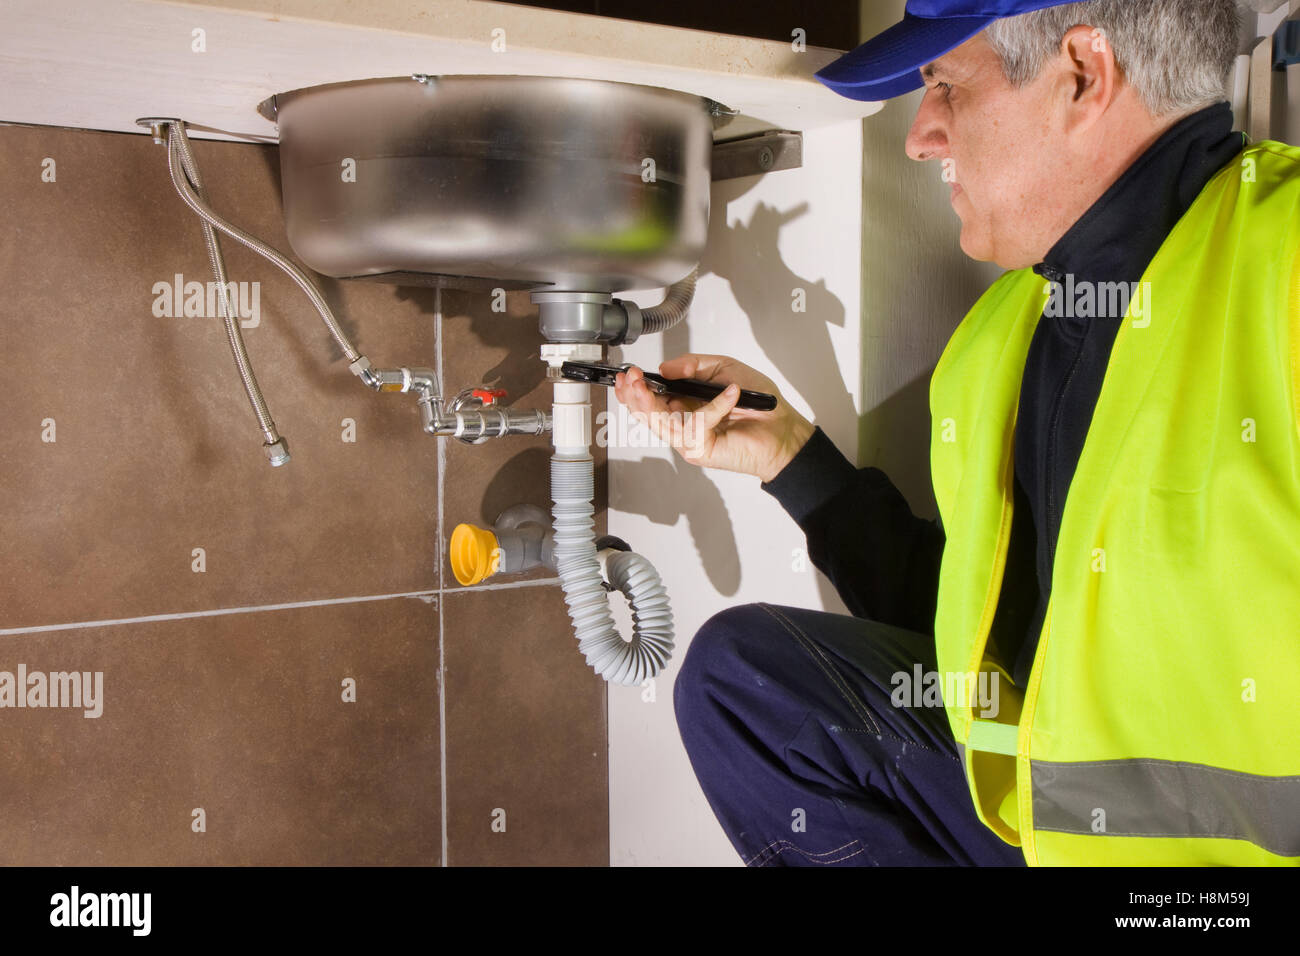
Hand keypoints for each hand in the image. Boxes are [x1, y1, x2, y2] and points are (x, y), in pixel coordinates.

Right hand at [612, 354, 814, 482]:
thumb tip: (666, 368)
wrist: (783, 429)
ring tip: (644, 384)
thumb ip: (694, 366)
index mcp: (685, 404)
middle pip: (648, 414)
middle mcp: (684, 423)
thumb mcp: (724, 370)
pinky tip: (730, 394)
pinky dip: (713, 408)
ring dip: (650, 403)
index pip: (651, 399)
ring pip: (661, 424)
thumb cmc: (759, 404)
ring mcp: (690, 440)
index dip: (635, 389)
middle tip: (629, 379)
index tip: (628, 374)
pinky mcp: (701, 450)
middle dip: (634, 395)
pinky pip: (695, 427)